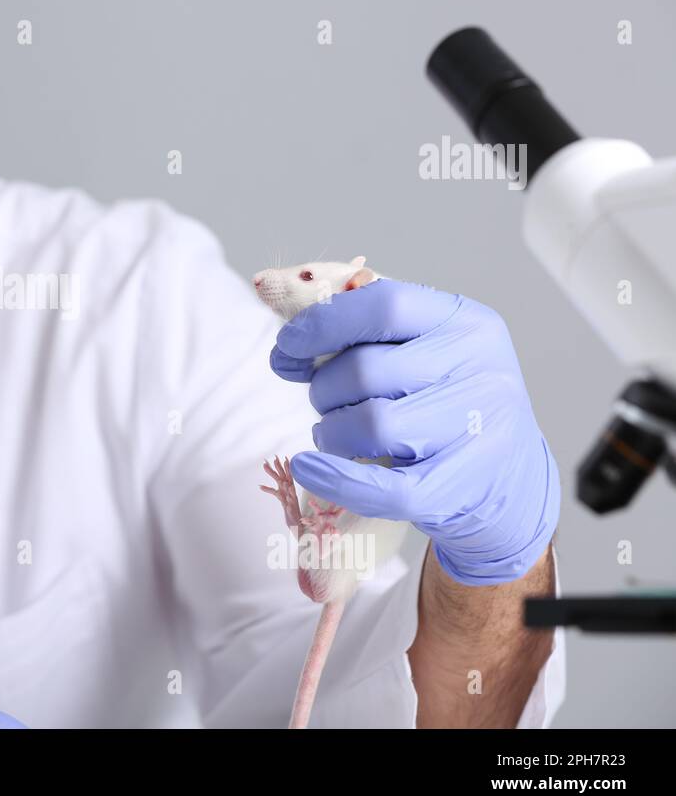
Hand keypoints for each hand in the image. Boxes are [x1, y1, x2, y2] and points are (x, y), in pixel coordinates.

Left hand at [269, 278, 559, 585]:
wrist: (510, 480)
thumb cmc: (446, 403)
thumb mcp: (426, 350)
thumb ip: (365, 334)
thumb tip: (286, 347)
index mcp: (465, 323)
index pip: (384, 305)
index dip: (321, 324)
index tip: (286, 346)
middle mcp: (479, 371)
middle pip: (366, 370)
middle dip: (323, 387)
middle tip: (325, 402)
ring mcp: (475, 433)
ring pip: (370, 425)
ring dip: (330, 431)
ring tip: (334, 433)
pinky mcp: (458, 490)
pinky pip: (381, 488)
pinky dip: (333, 478)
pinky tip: (306, 467)